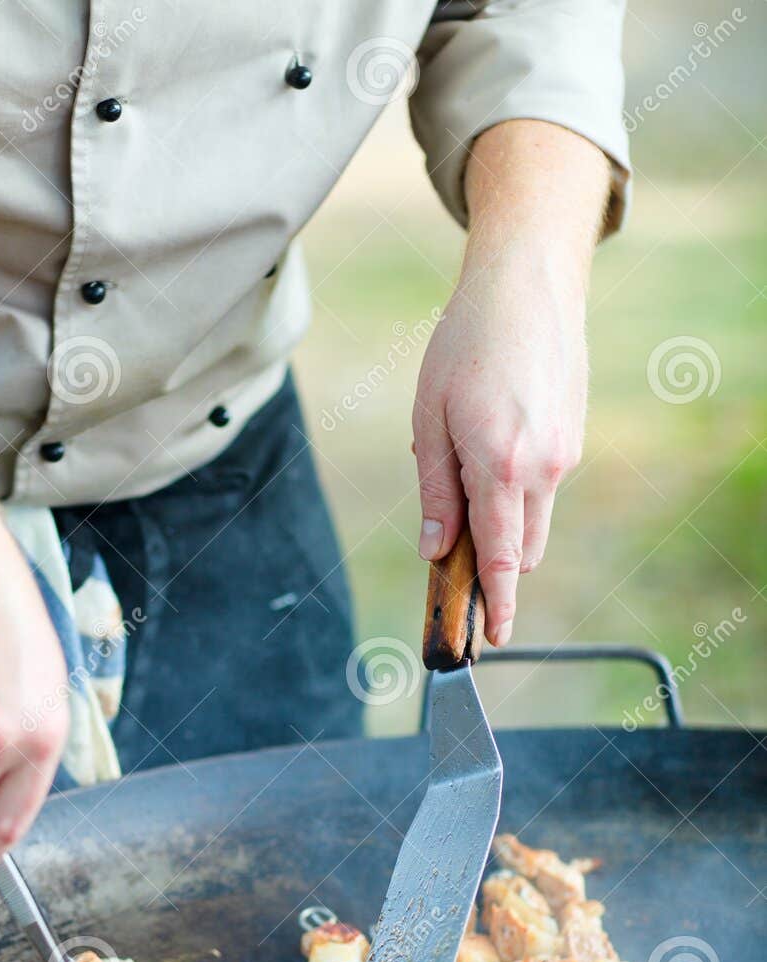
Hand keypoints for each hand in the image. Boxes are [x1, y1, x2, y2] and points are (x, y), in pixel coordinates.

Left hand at [412, 244, 588, 646]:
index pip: (501, 559)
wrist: (528, 283)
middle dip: (495, 568)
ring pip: (535, 520)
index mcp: (500, 467)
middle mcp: (543, 468)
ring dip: (505, 526)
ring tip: (466, 476)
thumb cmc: (464, 344)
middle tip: (455, 564)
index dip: (497, 604)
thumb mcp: (428, 418)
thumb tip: (434, 549)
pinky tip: (490, 440)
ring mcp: (564, 453)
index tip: (494, 639)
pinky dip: (518, 489)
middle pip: (523, 551)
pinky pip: (544, 486)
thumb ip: (435, 492)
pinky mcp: (573, 437)